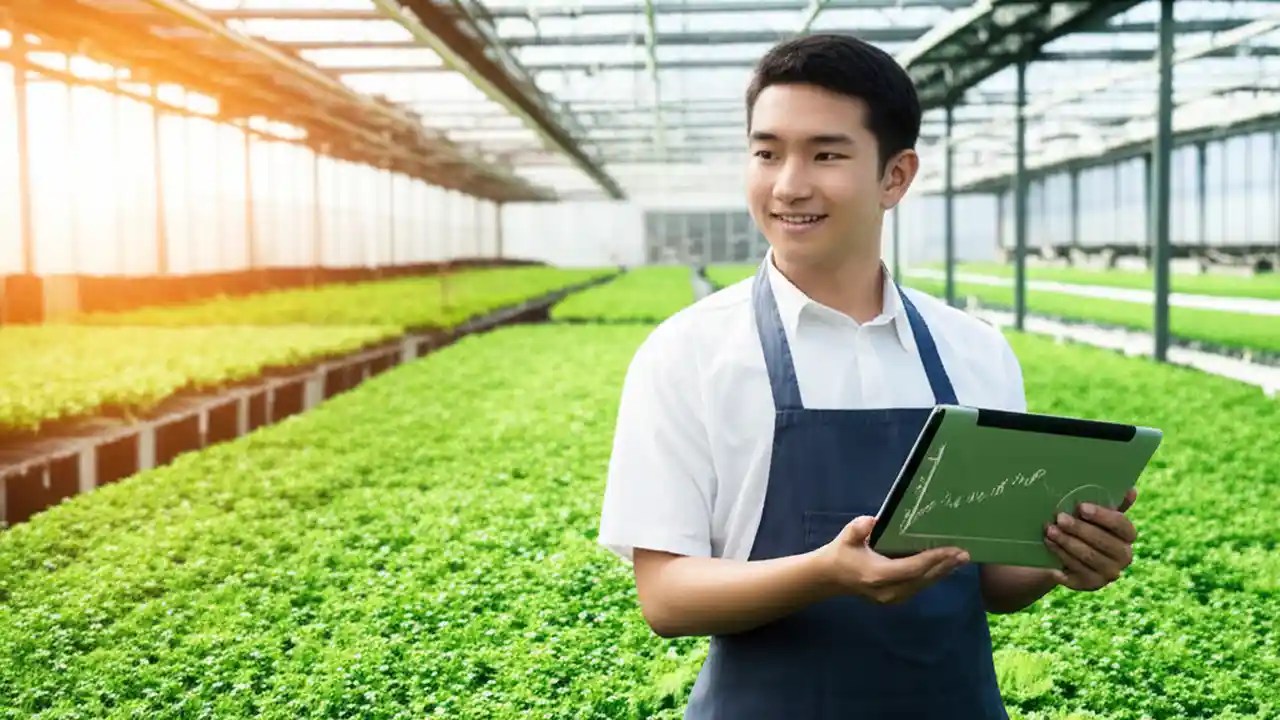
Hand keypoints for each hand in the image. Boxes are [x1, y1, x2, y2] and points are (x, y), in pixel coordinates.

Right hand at [817, 516, 968, 604]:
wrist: (829, 577)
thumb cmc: (841, 553)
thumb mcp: (846, 536)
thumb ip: (858, 528)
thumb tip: (874, 521)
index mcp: (878, 575)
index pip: (913, 567)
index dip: (934, 559)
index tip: (951, 549)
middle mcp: (888, 591)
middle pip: (923, 579)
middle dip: (944, 566)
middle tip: (964, 554)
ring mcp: (891, 598)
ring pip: (922, 585)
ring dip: (941, 573)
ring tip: (959, 560)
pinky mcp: (894, 599)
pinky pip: (917, 588)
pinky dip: (931, 577)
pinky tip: (943, 568)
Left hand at [1044, 487, 1137, 590]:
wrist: (1070, 553)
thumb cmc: (1086, 527)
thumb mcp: (1097, 515)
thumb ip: (1112, 504)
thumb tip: (1131, 490)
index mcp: (1128, 536)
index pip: (1121, 525)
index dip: (1102, 516)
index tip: (1081, 507)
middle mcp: (1124, 557)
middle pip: (1103, 542)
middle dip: (1079, 529)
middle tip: (1059, 518)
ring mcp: (1109, 573)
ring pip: (1088, 557)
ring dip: (1066, 542)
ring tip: (1049, 530)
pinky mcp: (1091, 584)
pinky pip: (1075, 571)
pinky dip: (1061, 557)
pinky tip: (1049, 546)